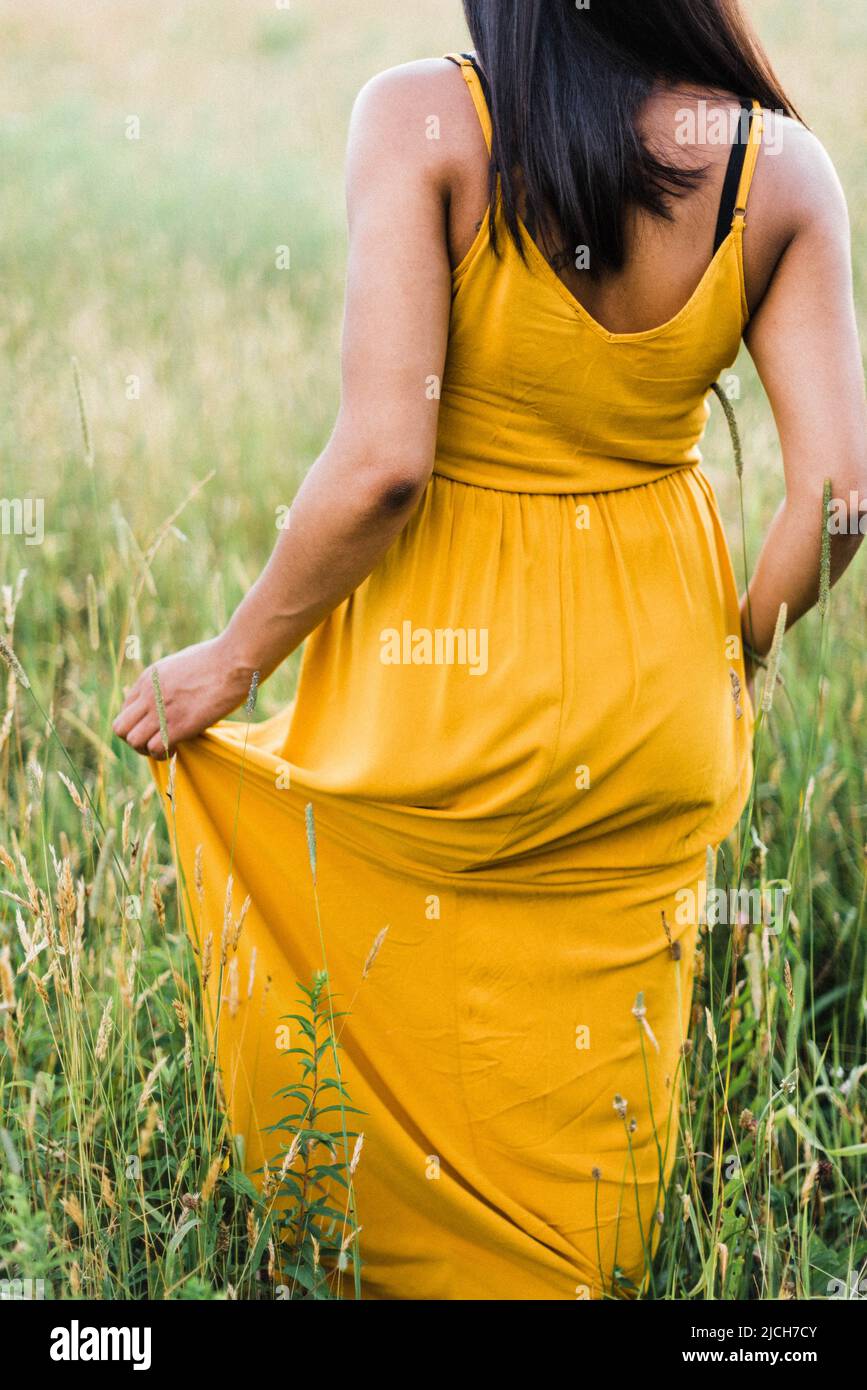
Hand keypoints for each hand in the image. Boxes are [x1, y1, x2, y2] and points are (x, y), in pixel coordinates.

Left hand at [112, 635, 254, 758]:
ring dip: (146, 750)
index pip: (125, 710)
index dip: (139, 723)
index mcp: (148, 679)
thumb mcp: (183, 664)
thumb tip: (177, 691)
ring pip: (133, 741)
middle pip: (120, 728)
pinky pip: (155, 749)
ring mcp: (162, 709)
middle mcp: (149, 695)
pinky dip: (163, 754)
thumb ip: (171, 680)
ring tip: (166, 746)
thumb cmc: (219, 659)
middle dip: (134, 739)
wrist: (235, 659)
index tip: (157, 726)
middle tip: (155, 740)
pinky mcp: (179, 724)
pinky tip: (176, 748)